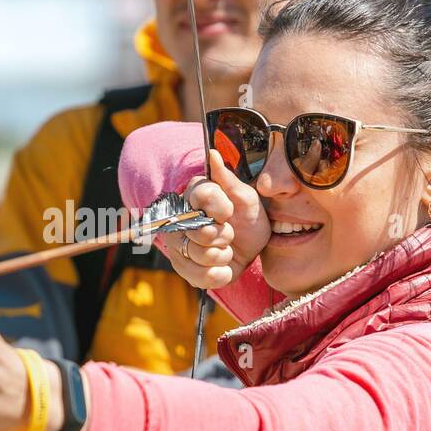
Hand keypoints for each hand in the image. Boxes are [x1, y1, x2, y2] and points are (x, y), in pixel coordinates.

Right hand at [162, 148, 268, 289]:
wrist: (251, 249)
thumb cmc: (248, 219)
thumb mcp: (247, 199)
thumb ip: (228, 179)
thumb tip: (212, 153)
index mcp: (194, 194)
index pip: (202, 195)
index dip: (221, 208)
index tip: (230, 212)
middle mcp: (180, 218)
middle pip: (201, 230)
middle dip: (224, 235)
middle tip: (229, 233)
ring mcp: (178, 244)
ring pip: (200, 254)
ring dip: (223, 255)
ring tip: (226, 249)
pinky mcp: (183, 268)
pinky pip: (202, 276)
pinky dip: (220, 273)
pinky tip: (223, 264)